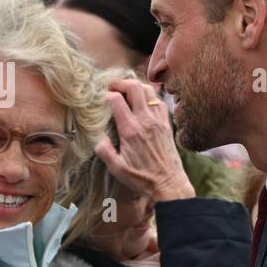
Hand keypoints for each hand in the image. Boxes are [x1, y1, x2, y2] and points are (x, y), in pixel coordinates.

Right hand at [95, 77, 192, 201]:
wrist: (169, 183)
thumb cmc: (141, 178)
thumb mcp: (116, 168)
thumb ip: (103, 150)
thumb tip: (97, 136)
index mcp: (130, 130)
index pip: (117, 100)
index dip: (107, 95)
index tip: (102, 99)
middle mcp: (145, 121)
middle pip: (135, 87)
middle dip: (121, 83)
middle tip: (112, 87)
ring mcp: (158, 121)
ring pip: (149, 91)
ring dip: (136, 86)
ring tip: (126, 91)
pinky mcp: (167, 124)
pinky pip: (159, 101)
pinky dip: (150, 96)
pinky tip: (143, 102)